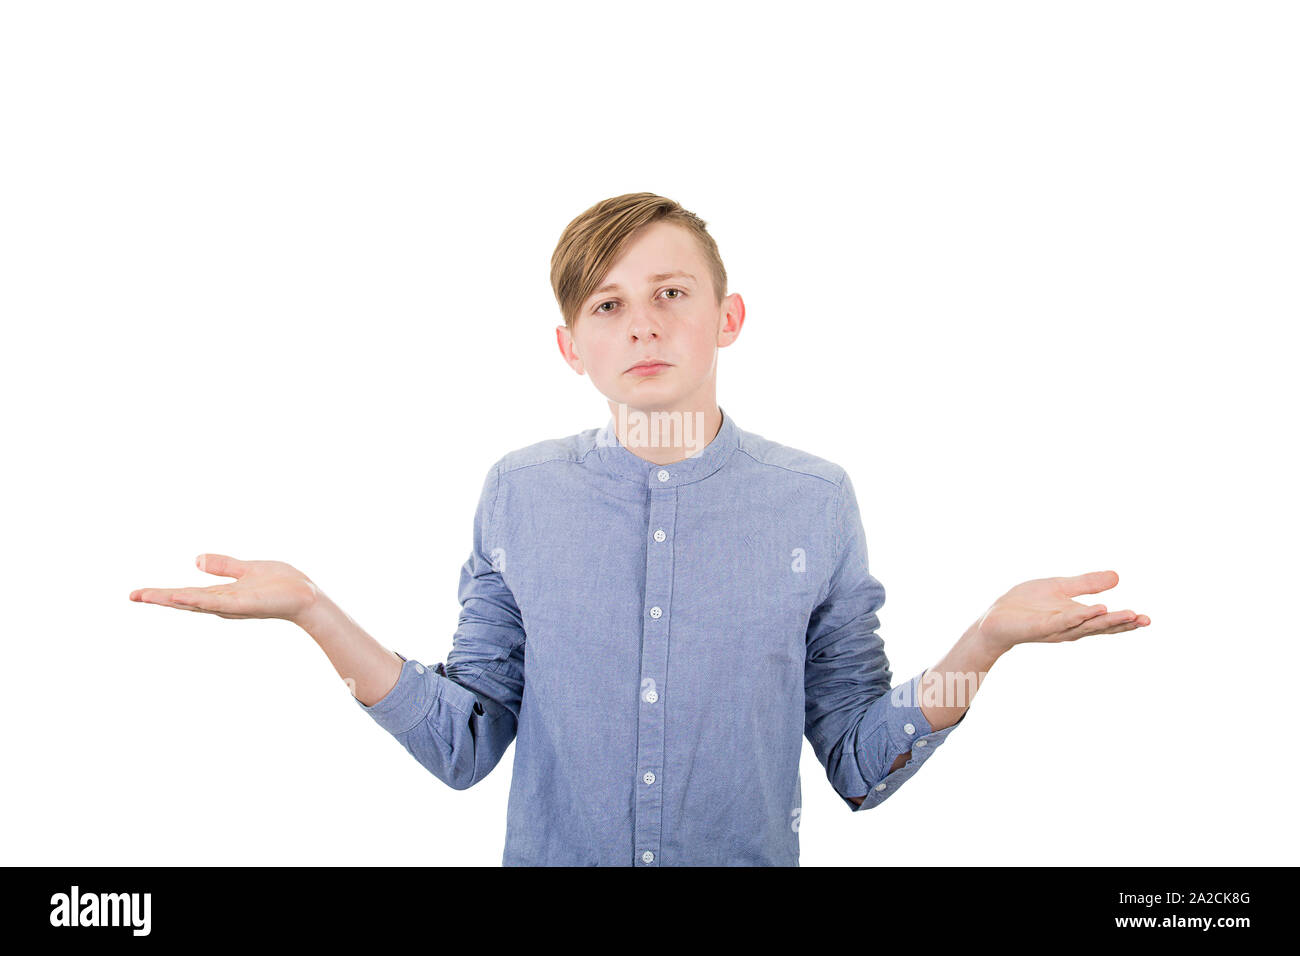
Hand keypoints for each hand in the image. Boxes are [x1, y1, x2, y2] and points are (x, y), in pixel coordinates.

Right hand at [129, 553, 320, 625]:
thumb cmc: (282, 585)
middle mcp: (222, 604)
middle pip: (184, 601)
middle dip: (158, 599)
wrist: (307, 597)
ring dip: (172, 599)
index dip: (161, 594)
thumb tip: (195, 560)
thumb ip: (223, 566)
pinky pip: (218, 603)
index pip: (185, 594)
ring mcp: (232, 605)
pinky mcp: (245, 605)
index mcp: (221, 595)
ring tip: (146, 596)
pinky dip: (199, 600)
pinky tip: (181, 596)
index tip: (136, 594)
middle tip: (132, 596)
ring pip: (195, 602)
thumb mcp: (247, 570)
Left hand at [973, 570, 1149, 654]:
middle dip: (1123, 624)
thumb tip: (1118, 577)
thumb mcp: (1061, 588)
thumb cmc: (1026, 605)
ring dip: (1108, 621)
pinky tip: (1097, 609)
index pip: (1105, 621)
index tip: (1147, 620)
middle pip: (1101, 627)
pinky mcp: (1040, 626)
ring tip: (1129, 615)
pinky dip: (1080, 616)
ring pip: (1086, 625)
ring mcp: (1056, 628)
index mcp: (1077, 618)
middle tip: (1145, 620)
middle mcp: (1070, 627)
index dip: (1126, 621)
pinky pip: (1063, 621)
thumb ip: (1087, 584)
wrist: (996, 617)